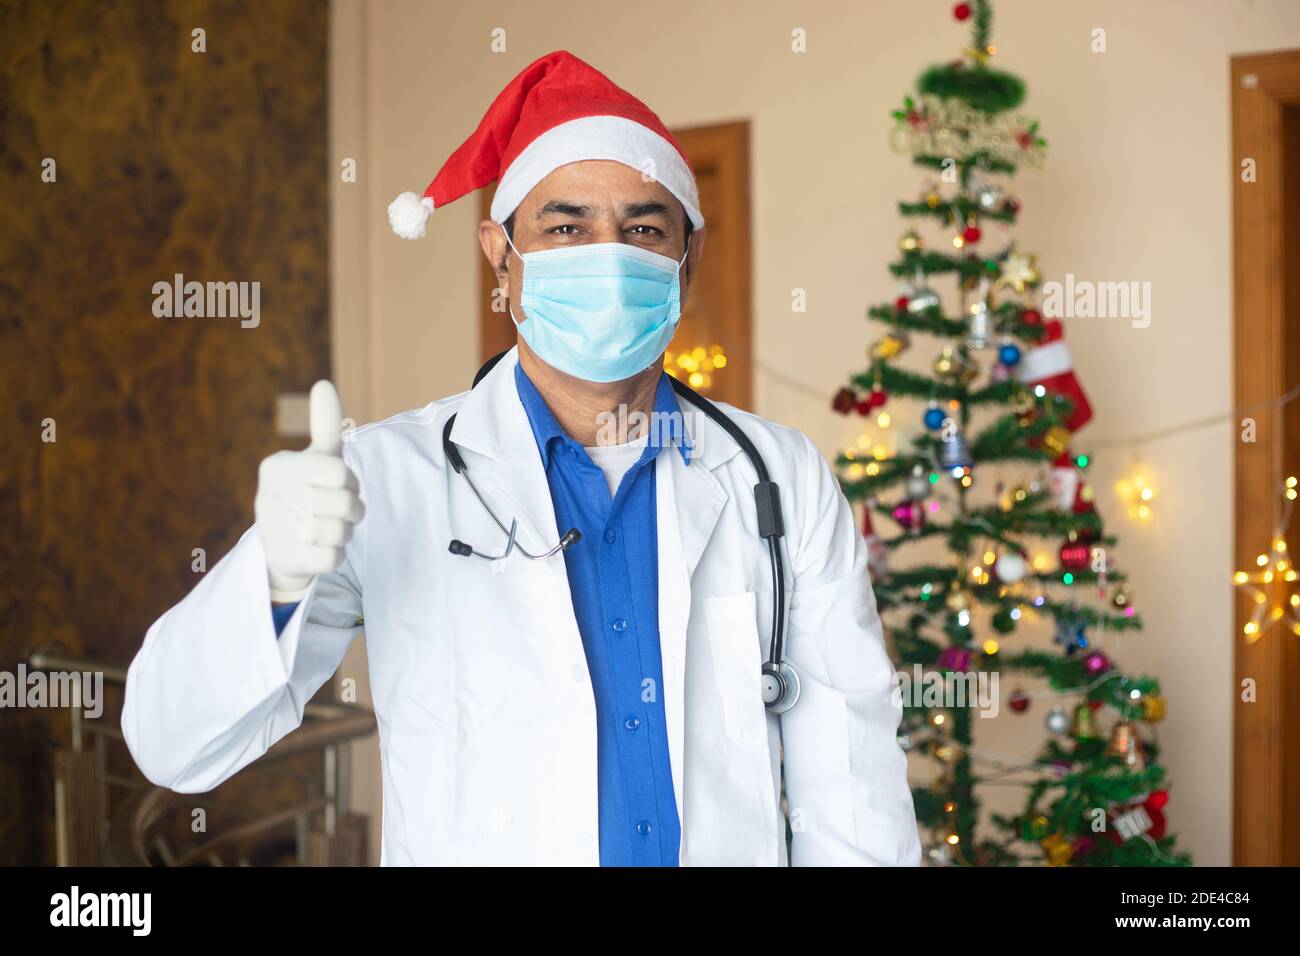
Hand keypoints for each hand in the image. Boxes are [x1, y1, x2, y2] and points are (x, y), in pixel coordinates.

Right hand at [255, 381, 364, 602]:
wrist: (282, 547)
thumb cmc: (306, 493)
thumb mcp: (316, 457)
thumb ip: (324, 424)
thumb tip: (323, 384)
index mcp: (277, 467)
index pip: (340, 472)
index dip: (349, 480)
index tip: (338, 484)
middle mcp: (271, 496)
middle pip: (346, 503)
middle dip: (351, 510)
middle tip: (337, 511)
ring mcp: (277, 530)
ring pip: (342, 532)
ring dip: (344, 533)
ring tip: (327, 529)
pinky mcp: (287, 560)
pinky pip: (333, 558)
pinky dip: (334, 555)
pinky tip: (318, 549)